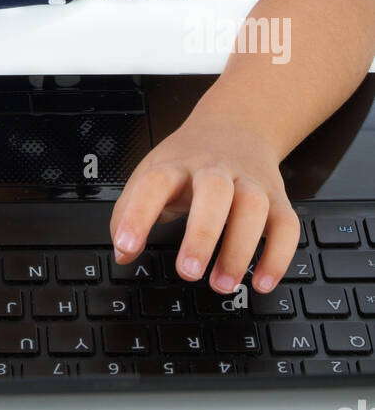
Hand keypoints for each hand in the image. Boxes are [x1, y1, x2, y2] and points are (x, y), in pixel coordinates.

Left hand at [108, 112, 300, 294]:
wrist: (235, 125)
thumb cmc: (187, 161)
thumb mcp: (151, 173)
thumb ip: (130, 211)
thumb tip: (123, 254)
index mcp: (177, 164)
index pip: (154, 183)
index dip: (137, 215)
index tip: (127, 247)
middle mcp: (215, 169)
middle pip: (213, 190)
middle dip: (202, 233)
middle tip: (188, 272)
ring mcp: (250, 182)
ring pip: (253, 206)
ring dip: (239, 249)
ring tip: (221, 284)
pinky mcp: (277, 199)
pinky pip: (287, 226)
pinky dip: (278, 257)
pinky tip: (261, 282)